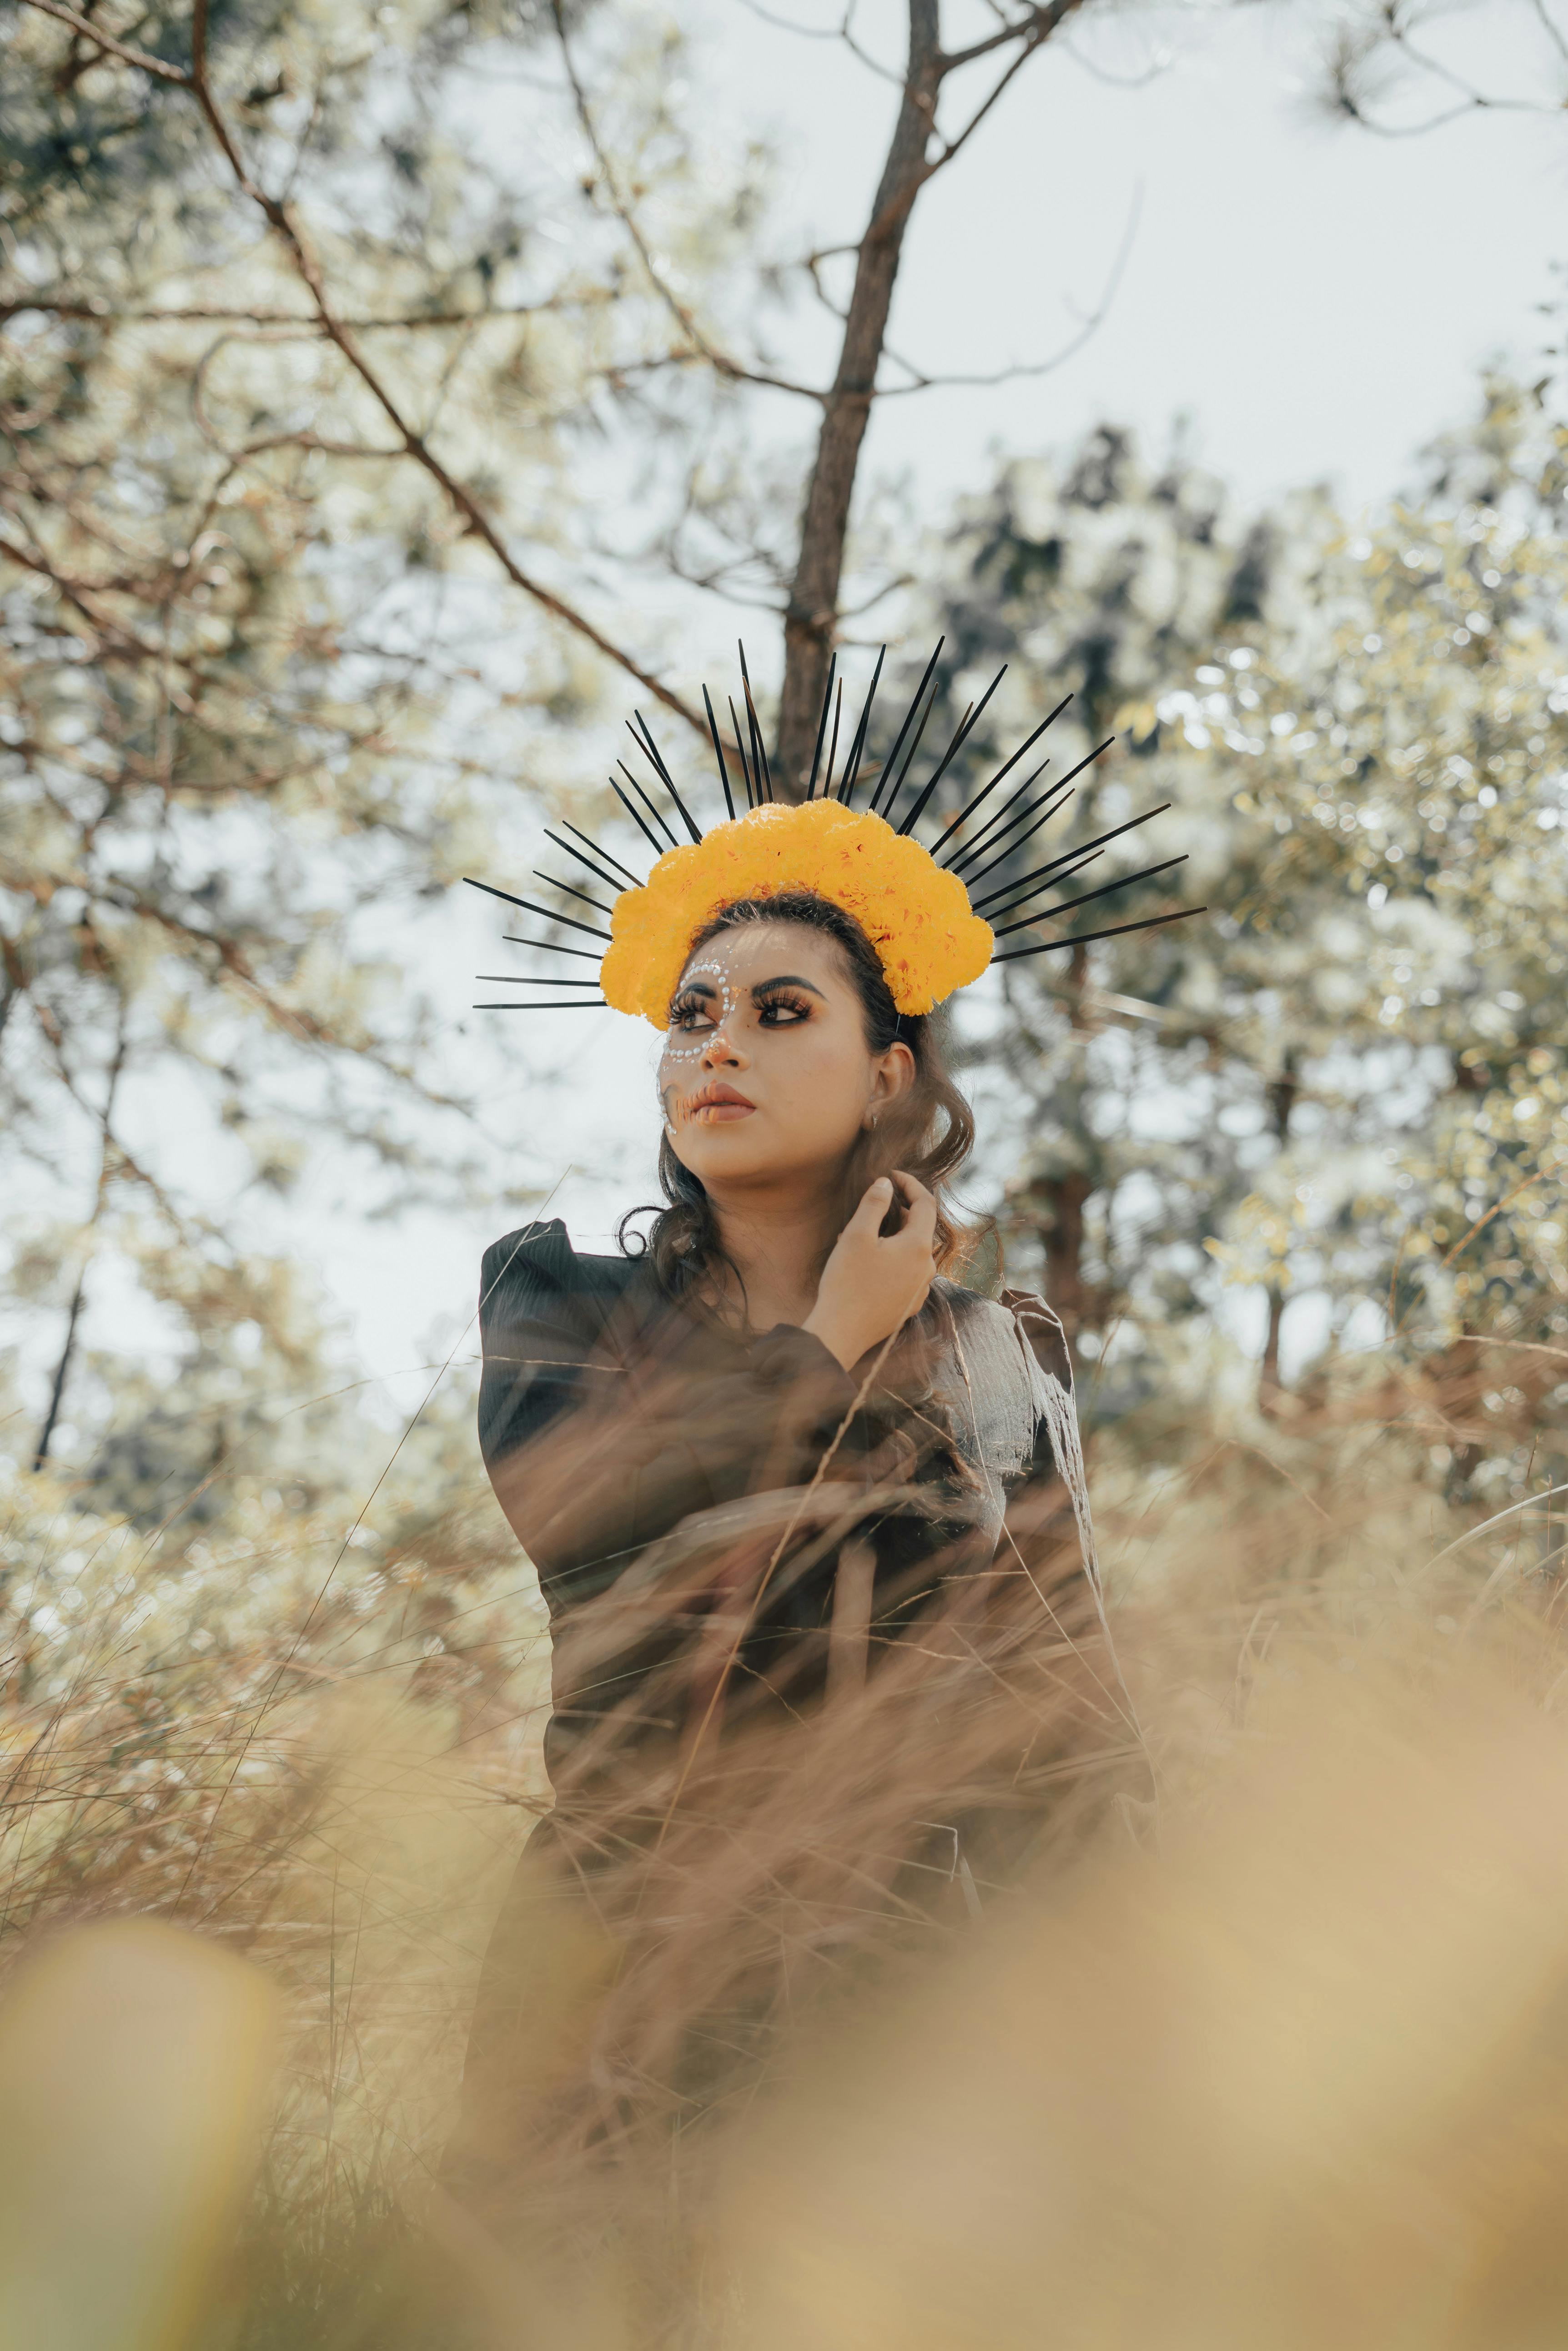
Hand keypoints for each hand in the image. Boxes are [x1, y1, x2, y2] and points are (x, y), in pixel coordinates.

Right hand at [802, 1172, 937, 1370]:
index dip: (910, 1184)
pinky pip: (906, 1273)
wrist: (841, 1334)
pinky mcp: (908, 1305)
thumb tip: (886, 1184)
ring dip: (894, 1237)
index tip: (892, 1175)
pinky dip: (893, 1259)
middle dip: (900, 1211)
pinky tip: (868, 1263)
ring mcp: (919, 1290)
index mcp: (919, 1247)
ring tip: (864, 1235)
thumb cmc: (846, 1282)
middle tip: (874, 1204)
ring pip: (912, 1252)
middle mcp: (927, 1269)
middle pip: (921, 1228)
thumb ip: (874, 1204)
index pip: (926, 1204)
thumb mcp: (856, 1235)